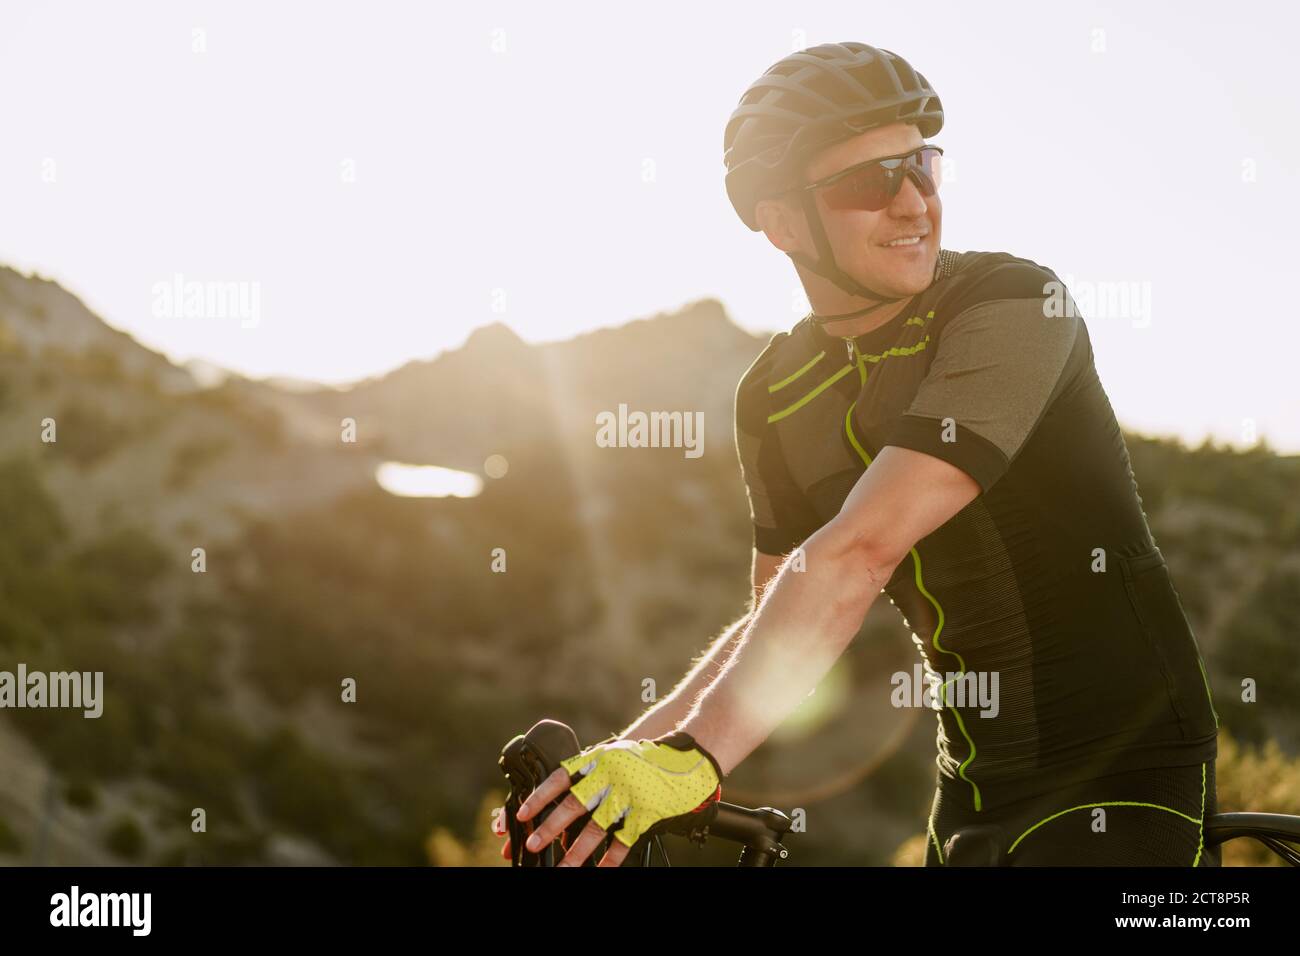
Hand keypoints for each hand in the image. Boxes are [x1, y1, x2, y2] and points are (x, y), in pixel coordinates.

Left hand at [514, 733, 722, 866]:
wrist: (690, 756)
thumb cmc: (649, 756)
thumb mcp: (616, 753)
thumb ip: (593, 770)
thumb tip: (563, 792)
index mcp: (600, 759)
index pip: (562, 777)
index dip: (541, 796)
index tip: (522, 813)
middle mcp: (612, 776)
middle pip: (574, 805)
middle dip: (550, 827)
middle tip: (533, 843)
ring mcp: (631, 795)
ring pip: (596, 827)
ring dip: (576, 851)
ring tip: (561, 867)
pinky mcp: (648, 812)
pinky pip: (624, 840)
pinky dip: (610, 858)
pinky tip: (599, 871)